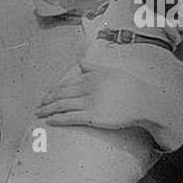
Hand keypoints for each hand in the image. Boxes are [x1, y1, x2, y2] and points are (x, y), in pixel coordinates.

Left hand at [35, 52, 182, 151]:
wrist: (144, 102)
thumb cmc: (130, 87)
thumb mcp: (111, 70)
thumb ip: (94, 66)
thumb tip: (81, 61)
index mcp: (90, 76)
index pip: (65, 84)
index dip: (53, 91)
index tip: (45, 96)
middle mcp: (87, 88)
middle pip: (60, 94)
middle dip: (46, 100)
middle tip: (38, 106)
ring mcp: (89, 102)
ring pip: (61, 105)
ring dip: (47, 110)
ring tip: (39, 114)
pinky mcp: (92, 116)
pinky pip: (69, 117)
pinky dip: (57, 118)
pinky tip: (49, 121)